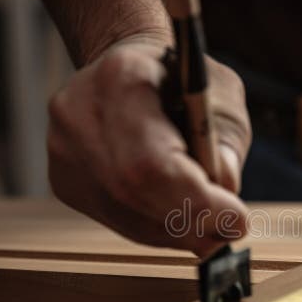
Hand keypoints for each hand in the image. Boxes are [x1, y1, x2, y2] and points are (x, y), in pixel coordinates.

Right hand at [47, 37, 251, 256]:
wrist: (125, 71)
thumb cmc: (181, 83)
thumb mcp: (220, 96)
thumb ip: (226, 141)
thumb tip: (223, 188)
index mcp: (122, 78)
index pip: (152, 162)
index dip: (197, 201)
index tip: (238, 218)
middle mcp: (79, 115)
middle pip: (135, 194)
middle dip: (193, 220)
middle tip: (231, 228)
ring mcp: (63, 151)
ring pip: (128, 217)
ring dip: (180, 230)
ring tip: (213, 223)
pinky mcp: (64, 180)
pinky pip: (117, 222)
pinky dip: (159, 226)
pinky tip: (180, 215)